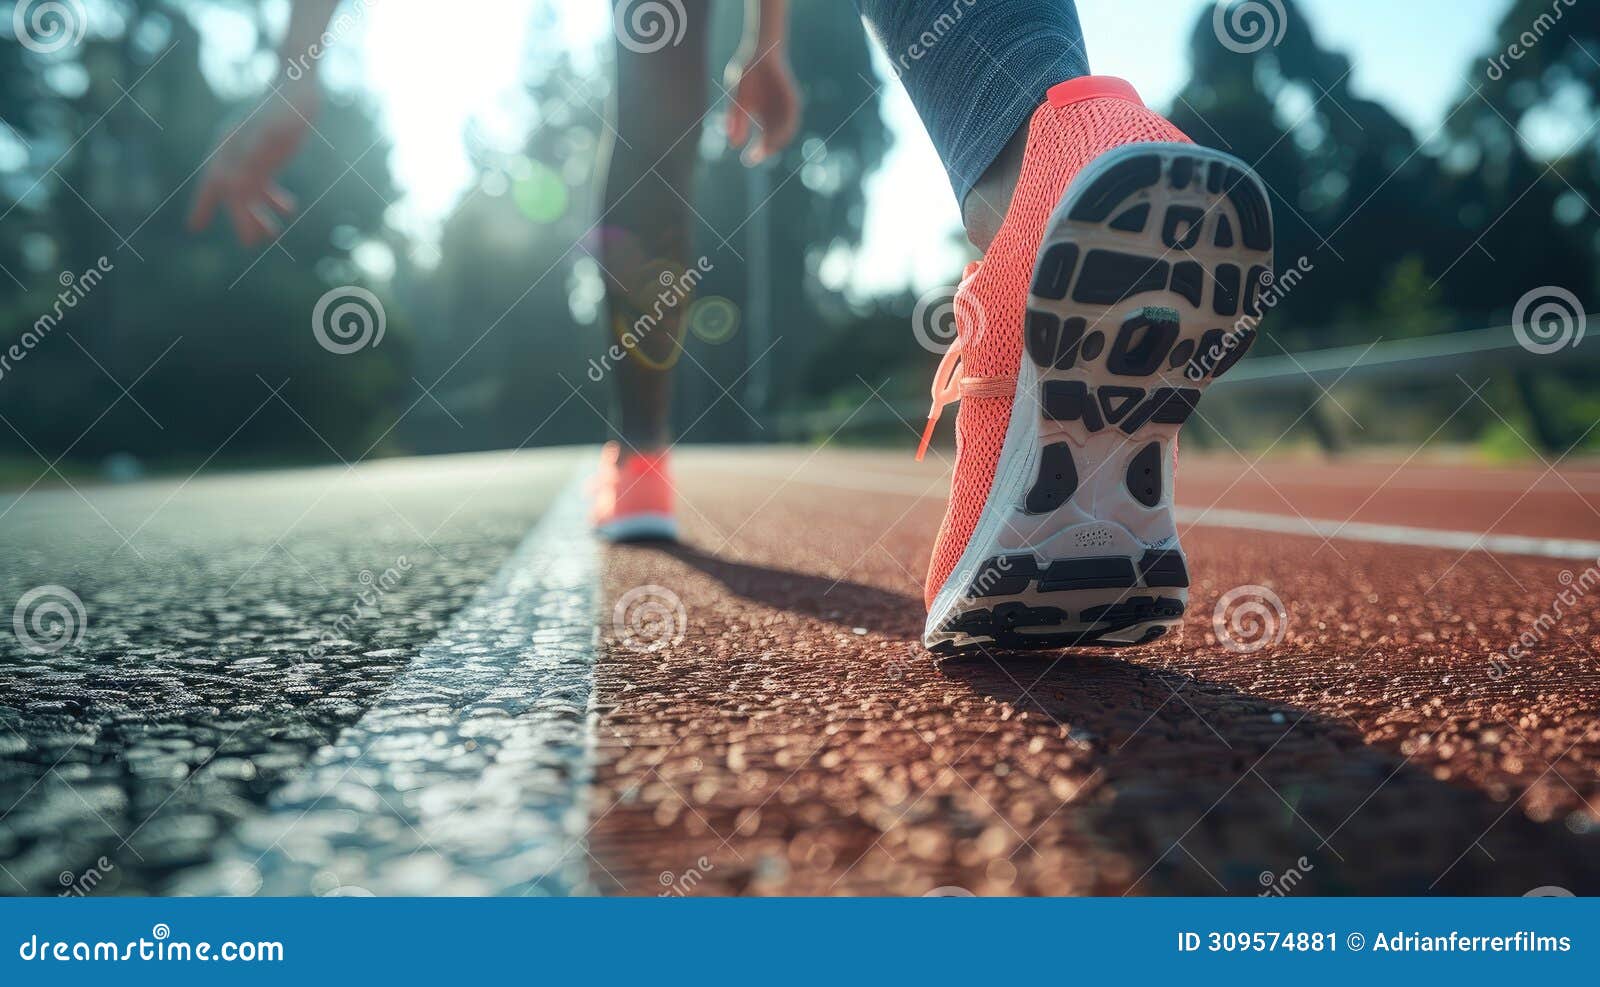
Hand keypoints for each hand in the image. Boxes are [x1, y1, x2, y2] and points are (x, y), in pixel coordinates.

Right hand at [186, 84, 315, 247]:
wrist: (298, 85)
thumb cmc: (284, 107)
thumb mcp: (272, 132)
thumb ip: (252, 157)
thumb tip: (233, 185)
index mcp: (229, 147)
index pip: (212, 183)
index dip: (202, 205)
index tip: (195, 228)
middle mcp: (236, 152)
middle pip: (233, 192)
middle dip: (240, 218)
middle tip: (250, 244)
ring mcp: (251, 153)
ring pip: (250, 191)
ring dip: (259, 212)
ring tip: (271, 234)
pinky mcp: (268, 154)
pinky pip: (265, 182)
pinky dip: (273, 198)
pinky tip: (287, 209)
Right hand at [723, 48, 799, 165]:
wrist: (761, 50)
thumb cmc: (747, 75)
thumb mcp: (738, 100)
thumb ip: (737, 120)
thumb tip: (734, 144)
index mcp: (765, 120)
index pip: (763, 143)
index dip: (756, 152)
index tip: (747, 160)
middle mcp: (777, 117)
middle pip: (775, 140)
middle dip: (767, 149)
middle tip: (757, 156)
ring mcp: (786, 108)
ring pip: (786, 130)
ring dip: (777, 140)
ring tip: (767, 148)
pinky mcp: (793, 98)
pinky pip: (792, 116)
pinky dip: (786, 126)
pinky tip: (778, 132)